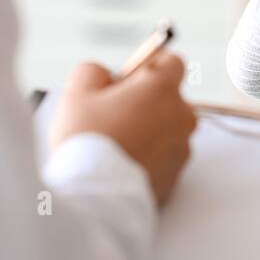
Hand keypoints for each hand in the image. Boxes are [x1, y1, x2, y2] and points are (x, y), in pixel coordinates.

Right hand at [49, 52, 196, 204]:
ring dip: (147, 129)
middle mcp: (181, 117)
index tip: (130, 77)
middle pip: (168, 98)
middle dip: (144, 100)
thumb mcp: (78, 92)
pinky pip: (164, 156)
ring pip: (166, 128)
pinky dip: (149, 155)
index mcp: (162, 90)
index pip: (172, 62)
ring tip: (115, 142)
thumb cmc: (85, 141)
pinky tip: (122, 162)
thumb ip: (95, 71)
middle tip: (111, 113)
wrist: (93, 196)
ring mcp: (182, 148)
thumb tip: (106, 76)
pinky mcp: (177, 175)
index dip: (149, 65)